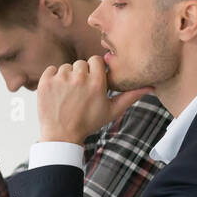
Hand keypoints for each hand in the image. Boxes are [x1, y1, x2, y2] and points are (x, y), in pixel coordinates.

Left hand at [37, 56, 152, 144]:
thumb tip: (151, 87)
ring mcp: (60, 80)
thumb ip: (131, 96)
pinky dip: (53, 78)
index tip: (92, 80)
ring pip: (66, 67)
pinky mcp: (45, 82)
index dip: (94, 70)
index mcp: (96, 82)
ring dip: (67, 77)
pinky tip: (57, 92)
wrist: (62, 136)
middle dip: (81, 74)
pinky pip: (51, 70)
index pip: (96, 60)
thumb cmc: (89, 123)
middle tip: (80, 91)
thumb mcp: (112, 110)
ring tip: (68, 94)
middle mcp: (78, 78)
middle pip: (81, 63)